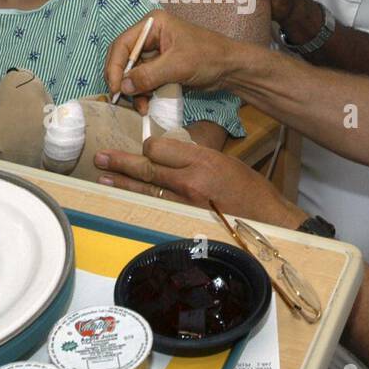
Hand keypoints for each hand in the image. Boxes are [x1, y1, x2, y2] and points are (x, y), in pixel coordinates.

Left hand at [93, 136, 305, 229]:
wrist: (267, 219)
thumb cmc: (249, 190)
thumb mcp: (223, 161)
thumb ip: (194, 158)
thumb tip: (169, 158)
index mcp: (201, 159)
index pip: (160, 148)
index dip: (149, 147)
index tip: (147, 149)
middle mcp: (190, 180)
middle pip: (147, 168)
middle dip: (121, 162)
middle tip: (100, 157)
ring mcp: (185, 204)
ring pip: (146, 190)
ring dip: (122, 182)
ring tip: (103, 176)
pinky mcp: (185, 221)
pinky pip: (155, 209)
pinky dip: (138, 202)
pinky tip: (125, 200)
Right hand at [105, 10, 239, 113]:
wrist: (231, 69)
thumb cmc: (208, 57)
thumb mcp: (177, 65)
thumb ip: (148, 75)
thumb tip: (123, 87)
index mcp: (152, 25)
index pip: (122, 44)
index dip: (114, 67)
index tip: (116, 88)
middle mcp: (150, 36)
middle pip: (124, 59)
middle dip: (123, 82)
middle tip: (122, 101)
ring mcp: (155, 53)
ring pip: (133, 74)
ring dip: (134, 92)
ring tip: (142, 107)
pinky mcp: (161, 68)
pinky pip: (144, 81)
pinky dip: (143, 94)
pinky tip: (147, 105)